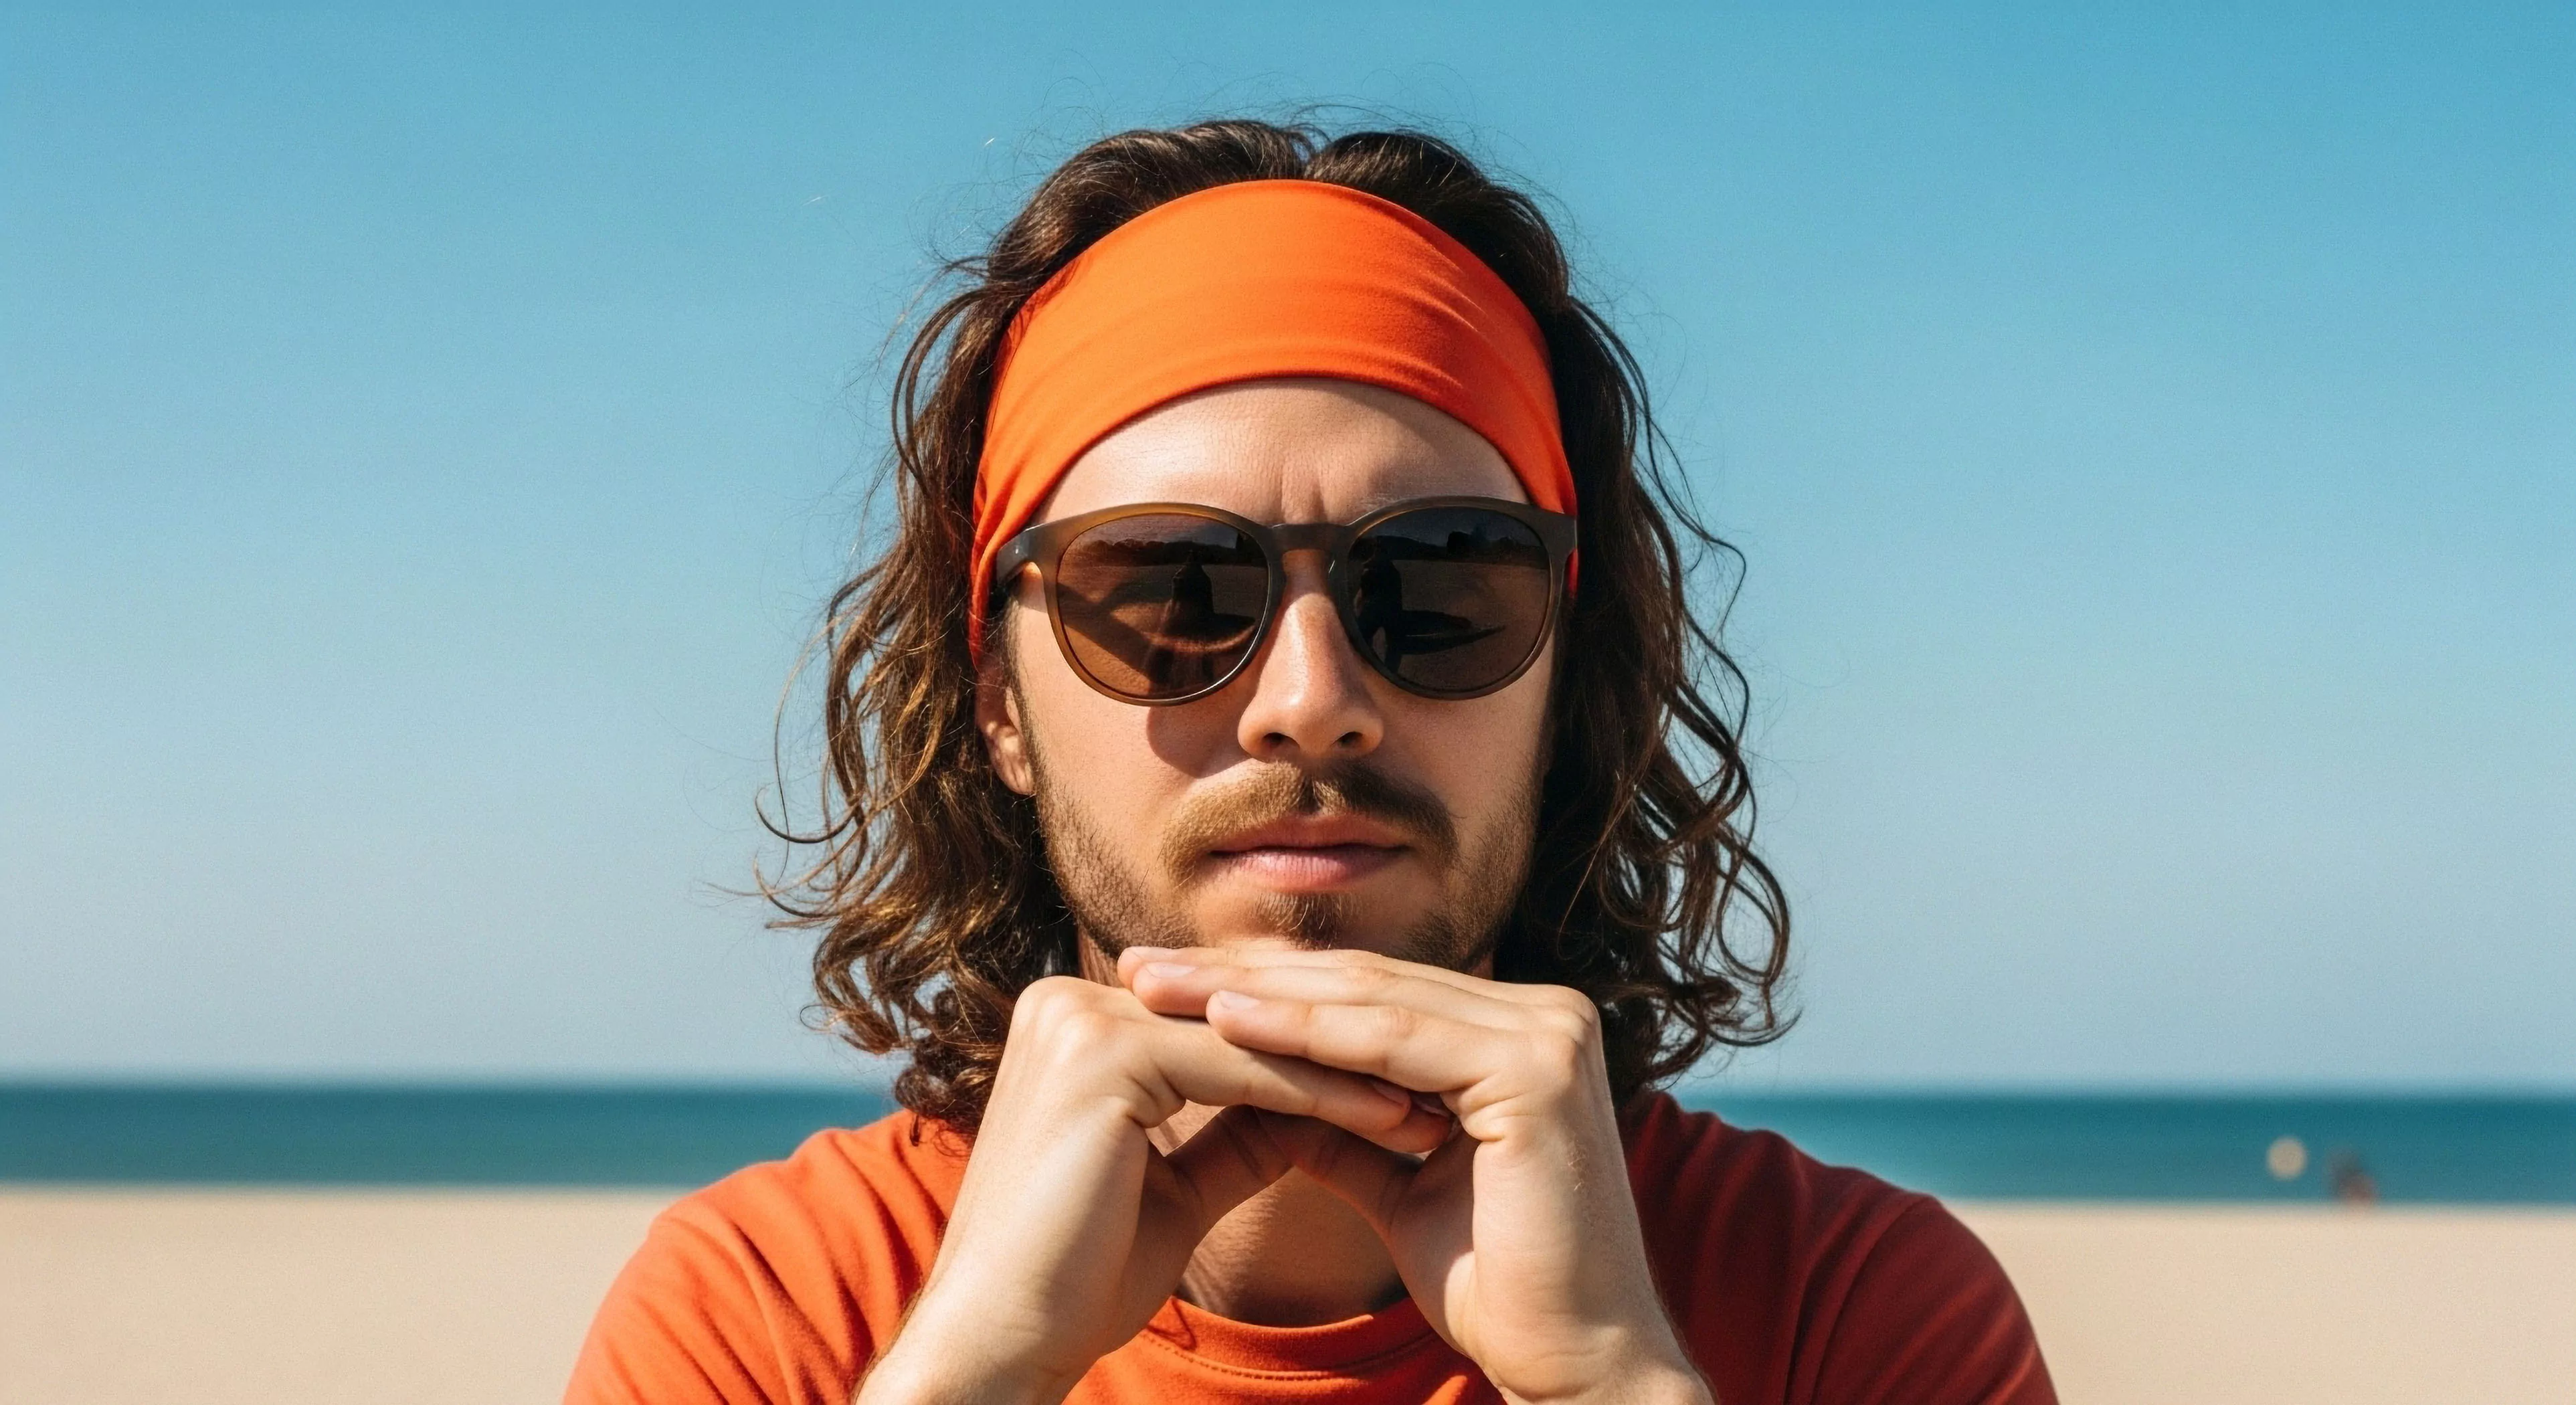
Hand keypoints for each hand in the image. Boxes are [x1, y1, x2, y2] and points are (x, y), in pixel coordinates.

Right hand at [857, 974, 1452, 1404]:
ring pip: (1254, 1039)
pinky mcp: (1102, 1053)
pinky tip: (1393, 1117)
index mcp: (1076, 1019)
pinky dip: (1326, 1095)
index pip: (1226, 1025)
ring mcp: (1080, 1018)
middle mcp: (1069, 1000)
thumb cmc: (1078, 1280)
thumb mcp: (1176, 1185)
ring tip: (1437, 1100)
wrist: (1001, 1342)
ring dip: (1352, 1069)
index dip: (1319, 1055)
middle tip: (1445, 1079)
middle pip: (1242, 1020)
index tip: (1408, 1083)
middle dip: (1345, 1053)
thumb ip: (1232, 1129)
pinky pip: (1245, 1071)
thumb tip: (1311, 1103)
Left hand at [1123, 948, 1711, 1404]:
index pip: (1369, 992)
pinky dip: (1304, 1033)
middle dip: (1241, 975)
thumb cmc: (1495, 1285)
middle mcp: (1545, 1014)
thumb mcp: (1396, 1182)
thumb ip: (1341, 1125)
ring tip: (1159, 987)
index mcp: (1518, 1029)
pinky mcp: (1535, 1069)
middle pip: (1364, 983)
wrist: (1575, 1362)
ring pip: (1369, 1002)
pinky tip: (1224, 1022)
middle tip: (1137, 964)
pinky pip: (1393, 1044)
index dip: (1263, 986)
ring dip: (1254, 994)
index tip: (1161, 987)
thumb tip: (1258, 1086)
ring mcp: (1548, 1034)